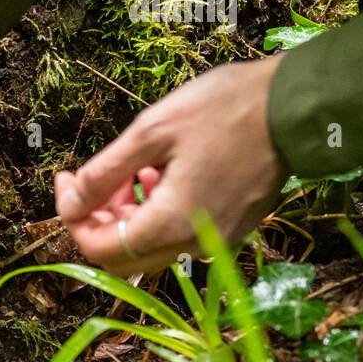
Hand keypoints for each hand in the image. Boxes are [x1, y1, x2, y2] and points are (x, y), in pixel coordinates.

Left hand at [54, 56, 286, 276]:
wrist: (295, 106)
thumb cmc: (224, 109)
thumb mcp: (151, 132)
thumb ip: (103, 173)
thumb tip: (69, 202)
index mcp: (171, 224)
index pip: (99, 249)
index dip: (73, 218)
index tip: (67, 180)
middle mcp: (195, 243)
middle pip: (122, 255)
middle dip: (98, 220)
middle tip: (95, 180)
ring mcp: (218, 238)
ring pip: (151, 246)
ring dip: (128, 215)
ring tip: (133, 170)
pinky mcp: (233, 227)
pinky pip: (180, 234)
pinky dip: (158, 212)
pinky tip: (162, 174)